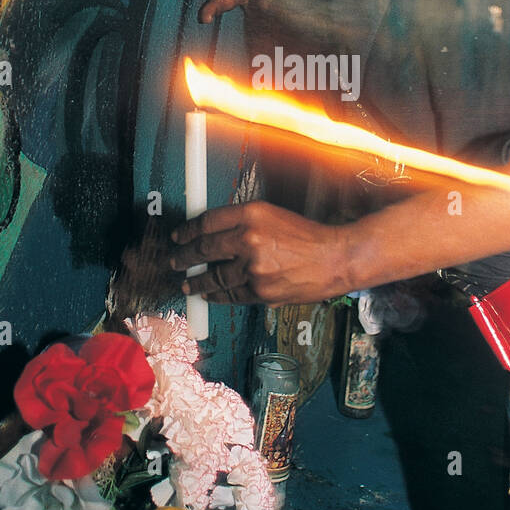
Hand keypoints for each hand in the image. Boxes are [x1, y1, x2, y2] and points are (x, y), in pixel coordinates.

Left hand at [170, 201, 353, 305]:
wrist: (335, 258)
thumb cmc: (308, 237)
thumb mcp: (273, 216)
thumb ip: (242, 223)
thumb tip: (212, 235)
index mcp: (252, 213)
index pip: (207, 221)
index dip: (187, 231)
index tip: (178, 237)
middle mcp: (249, 237)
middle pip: (203, 248)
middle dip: (183, 257)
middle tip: (174, 262)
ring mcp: (253, 267)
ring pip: (213, 276)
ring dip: (195, 281)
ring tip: (187, 284)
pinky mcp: (260, 291)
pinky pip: (230, 294)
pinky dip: (216, 295)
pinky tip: (210, 294)